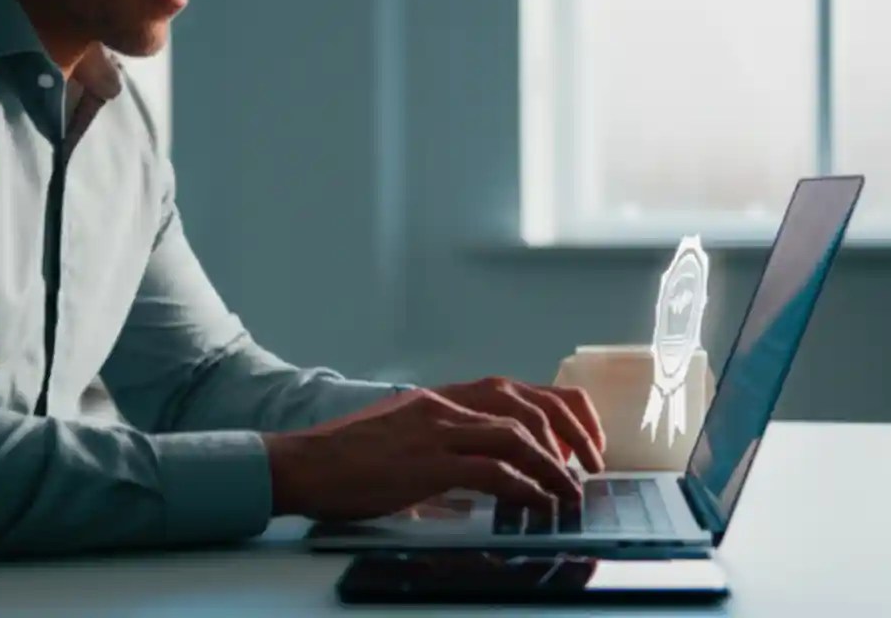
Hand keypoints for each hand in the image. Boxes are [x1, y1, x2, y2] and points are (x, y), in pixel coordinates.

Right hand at [263, 381, 602, 521]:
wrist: (302, 463)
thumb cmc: (347, 456)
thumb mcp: (403, 433)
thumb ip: (443, 439)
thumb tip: (484, 464)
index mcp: (440, 397)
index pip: (516, 389)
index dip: (558, 412)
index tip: (579, 440)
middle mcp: (443, 405)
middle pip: (527, 405)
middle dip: (569, 435)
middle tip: (588, 468)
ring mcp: (434, 431)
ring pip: (515, 436)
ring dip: (552, 466)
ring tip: (570, 491)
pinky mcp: (424, 464)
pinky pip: (490, 470)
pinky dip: (523, 486)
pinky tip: (538, 502)